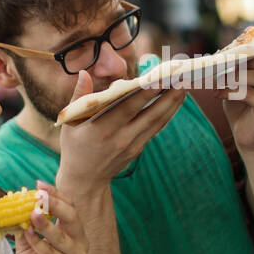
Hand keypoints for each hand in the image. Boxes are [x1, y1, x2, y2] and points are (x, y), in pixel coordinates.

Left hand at [14, 180, 88, 253]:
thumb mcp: (27, 244)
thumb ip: (25, 226)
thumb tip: (14, 204)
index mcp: (73, 232)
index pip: (69, 207)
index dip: (56, 194)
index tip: (39, 184)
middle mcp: (80, 242)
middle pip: (73, 217)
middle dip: (56, 204)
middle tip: (39, 196)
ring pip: (63, 235)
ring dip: (46, 223)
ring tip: (31, 213)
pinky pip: (52, 253)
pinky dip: (39, 243)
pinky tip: (27, 235)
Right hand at [58, 71, 184, 190]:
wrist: (84, 180)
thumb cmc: (74, 146)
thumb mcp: (69, 122)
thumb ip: (79, 96)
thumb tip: (84, 73)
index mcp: (102, 129)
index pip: (128, 108)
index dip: (145, 93)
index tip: (160, 77)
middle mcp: (121, 138)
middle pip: (150, 115)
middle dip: (168, 95)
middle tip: (182, 76)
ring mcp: (132, 145)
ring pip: (157, 122)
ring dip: (173, 103)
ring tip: (184, 83)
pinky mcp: (138, 149)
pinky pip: (155, 129)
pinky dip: (167, 113)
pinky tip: (175, 99)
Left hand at [215, 28, 253, 152]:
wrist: (245, 133)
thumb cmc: (241, 101)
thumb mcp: (238, 75)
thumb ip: (241, 57)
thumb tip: (242, 35)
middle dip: (252, 57)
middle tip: (231, 64)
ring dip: (236, 76)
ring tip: (220, 80)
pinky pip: (250, 93)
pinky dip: (231, 92)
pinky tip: (220, 94)